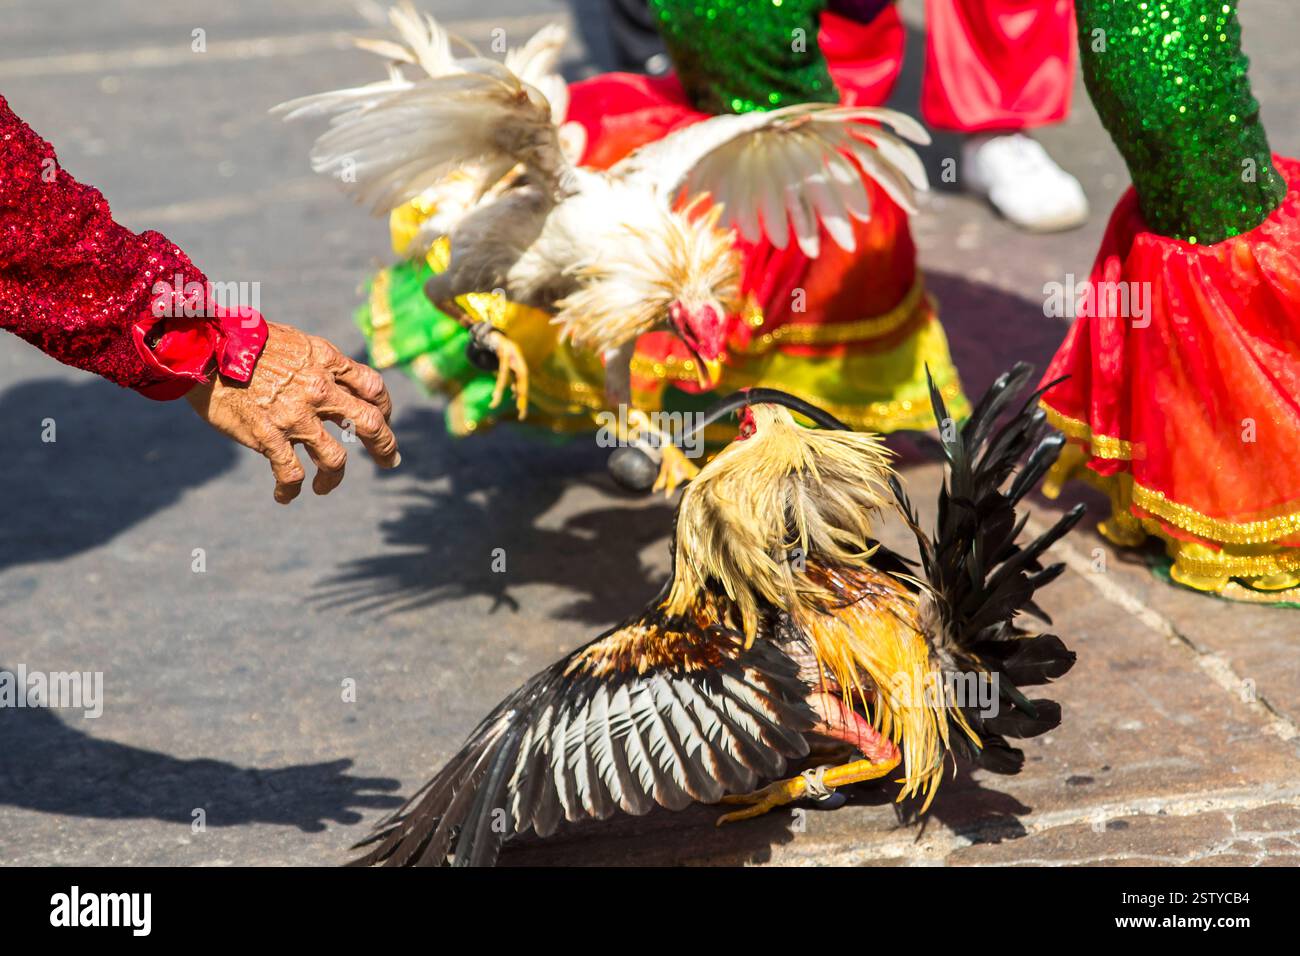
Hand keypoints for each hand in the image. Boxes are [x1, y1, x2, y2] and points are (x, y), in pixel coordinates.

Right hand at [185, 322, 399, 503]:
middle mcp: (319, 389)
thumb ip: (317, 364)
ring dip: (334, 478)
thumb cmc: (242, 341)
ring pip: (336, 459)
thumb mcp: (292, 342)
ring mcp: (296, 415)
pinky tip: (285, 497)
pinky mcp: (269, 436)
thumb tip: (334, 383)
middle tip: (389, 461)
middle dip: (385, 446)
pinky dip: (290, 490)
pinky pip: (291, 474)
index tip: (384, 419)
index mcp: (326, 361)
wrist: (202, 348)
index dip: (385, 406)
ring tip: (325, 487)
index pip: (373, 386)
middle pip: (371, 423)